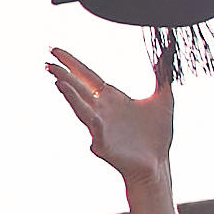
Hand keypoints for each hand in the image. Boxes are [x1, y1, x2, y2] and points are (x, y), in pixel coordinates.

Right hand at [47, 48, 175, 192]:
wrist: (159, 163)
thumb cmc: (157, 134)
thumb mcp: (163, 98)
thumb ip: (162, 75)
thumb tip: (165, 51)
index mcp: (111, 98)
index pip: (86, 76)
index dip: (72, 63)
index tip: (54, 50)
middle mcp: (102, 111)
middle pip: (79, 89)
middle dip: (63, 75)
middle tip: (47, 63)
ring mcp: (101, 129)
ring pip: (82, 110)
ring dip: (71, 97)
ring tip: (59, 83)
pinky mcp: (106, 147)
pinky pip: (99, 135)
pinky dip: (96, 126)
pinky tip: (94, 118)